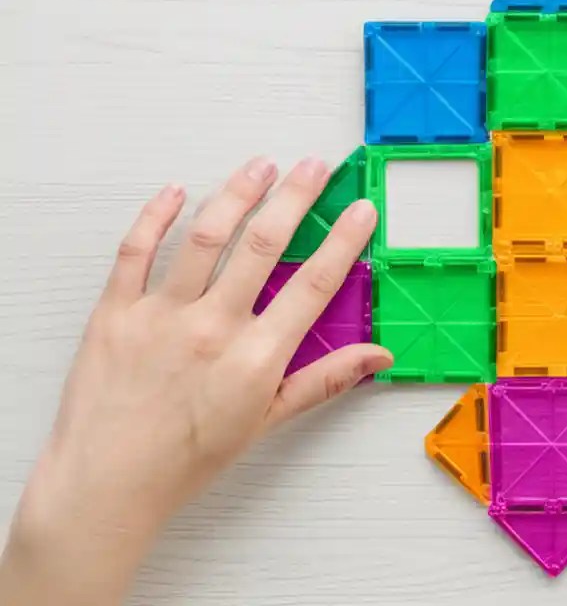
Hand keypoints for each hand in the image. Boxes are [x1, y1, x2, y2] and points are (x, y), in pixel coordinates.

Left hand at [0, 156, 392, 605]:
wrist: (108, 482)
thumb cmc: (185, 460)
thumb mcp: (266, 422)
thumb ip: (324, 380)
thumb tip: (376, 357)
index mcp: (255, 357)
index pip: (313, 285)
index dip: (343, 241)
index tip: (361, 211)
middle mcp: (211, 328)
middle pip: (262, 245)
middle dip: (294, 197)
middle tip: (315, 167)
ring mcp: (161, 315)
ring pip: (204, 237)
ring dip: (237, 194)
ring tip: (260, 166)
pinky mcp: (116, 312)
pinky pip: (135, 251)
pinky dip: (155, 216)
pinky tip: (176, 192)